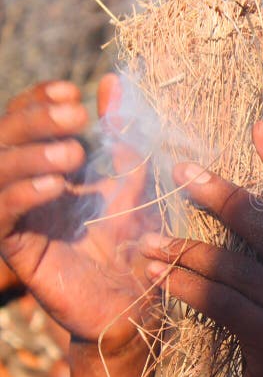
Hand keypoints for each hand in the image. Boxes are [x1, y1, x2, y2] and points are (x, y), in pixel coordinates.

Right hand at [0, 77, 157, 353]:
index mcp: (46, 163)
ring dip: (31, 157)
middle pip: (5, 139)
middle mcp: (24, 185)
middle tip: (75, 116)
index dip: (40, 101)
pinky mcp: (16, 249)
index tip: (71, 93)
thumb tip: (112, 81)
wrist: (135, 296)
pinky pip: (2, 215)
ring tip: (72, 155)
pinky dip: (23, 195)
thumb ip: (120, 134)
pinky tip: (55, 188)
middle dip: (36, 122)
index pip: (24, 119)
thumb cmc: (133, 235)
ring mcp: (16, 216)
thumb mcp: (131, 177)